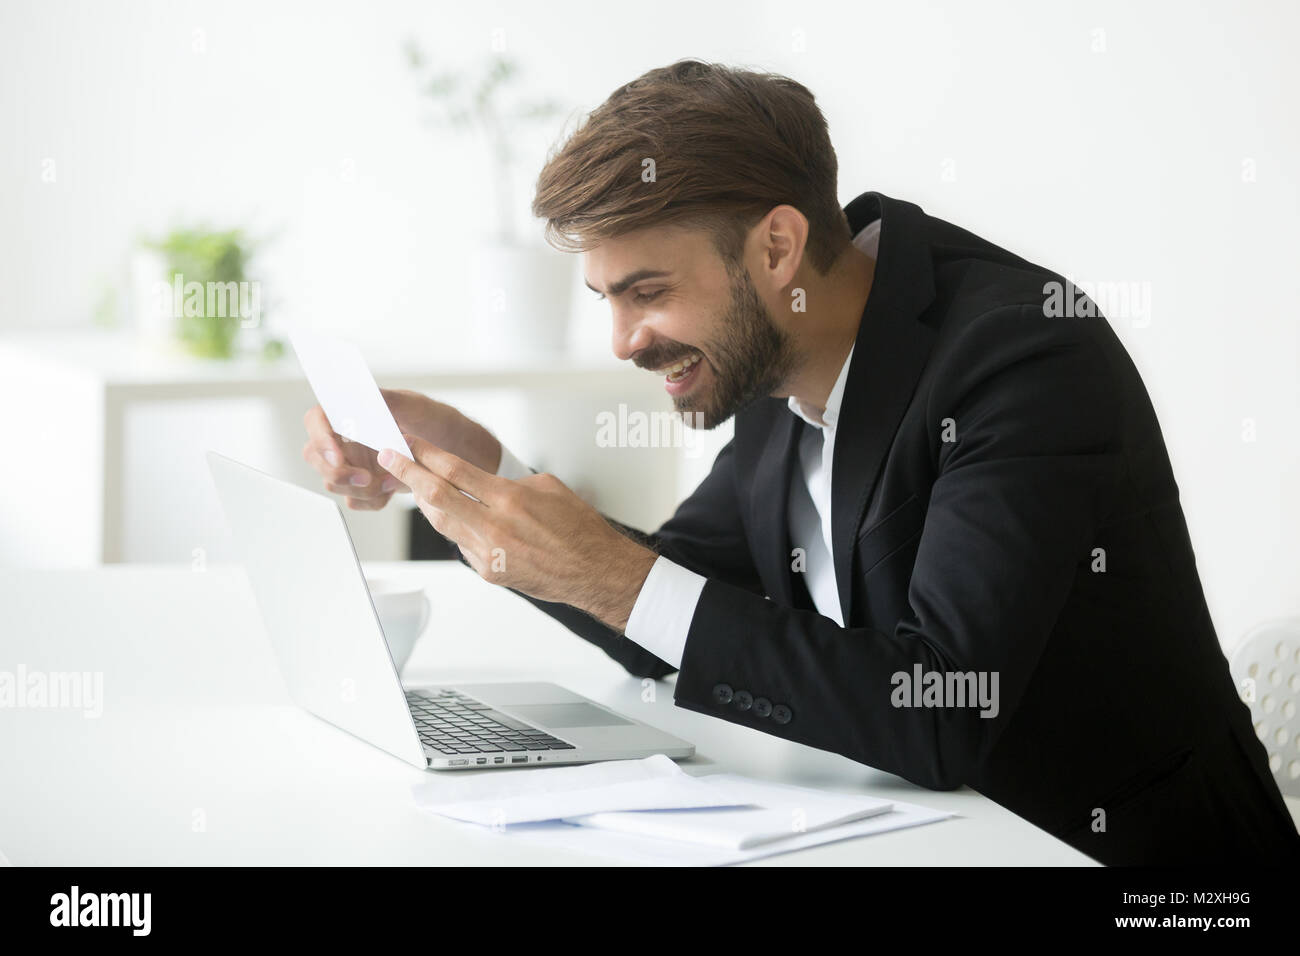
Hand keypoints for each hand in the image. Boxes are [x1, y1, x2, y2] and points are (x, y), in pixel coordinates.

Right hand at [301, 389, 502, 510]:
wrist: (457, 452)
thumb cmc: (438, 422)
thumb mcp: (419, 407)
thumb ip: (391, 401)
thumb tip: (367, 395)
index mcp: (353, 412)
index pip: (317, 420)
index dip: (320, 436)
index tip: (338, 452)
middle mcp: (348, 438)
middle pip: (316, 456)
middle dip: (337, 471)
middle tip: (366, 477)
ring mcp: (355, 463)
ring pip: (334, 482)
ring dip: (360, 488)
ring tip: (390, 481)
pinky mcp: (367, 485)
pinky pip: (355, 500)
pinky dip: (372, 500)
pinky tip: (394, 489)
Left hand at [377, 435, 656, 631]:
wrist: (595, 571)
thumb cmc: (579, 529)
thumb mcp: (548, 488)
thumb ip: (508, 483)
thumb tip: (481, 481)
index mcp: (511, 499)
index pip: (456, 470)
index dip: (427, 454)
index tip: (410, 444)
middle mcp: (496, 526)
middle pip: (437, 496)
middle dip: (408, 474)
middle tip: (389, 458)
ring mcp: (489, 553)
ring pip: (442, 523)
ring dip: (424, 501)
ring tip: (412, 485)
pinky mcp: (489, 572)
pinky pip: (460, 544)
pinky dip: (453, 527)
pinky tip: (449, 516)